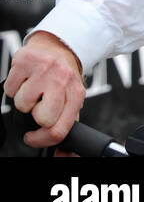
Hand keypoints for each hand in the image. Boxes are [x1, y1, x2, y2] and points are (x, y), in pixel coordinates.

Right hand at [2, 31, 85, 148]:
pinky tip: (26, 80)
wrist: (59, 47)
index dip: (42, 140)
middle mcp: (63, 81)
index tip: (33, 137)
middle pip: (42, 118)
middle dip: (35, 115)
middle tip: (38, 104)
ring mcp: (45, 69)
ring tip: (34, 89)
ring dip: (23, 99)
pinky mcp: (27, 61)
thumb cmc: (63, 77)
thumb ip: (66, 126)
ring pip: (22, 103)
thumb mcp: (72, 100)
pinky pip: (9, 89)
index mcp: (76, 95)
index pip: (60, 129)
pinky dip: (14, 87)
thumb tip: (62, 155)